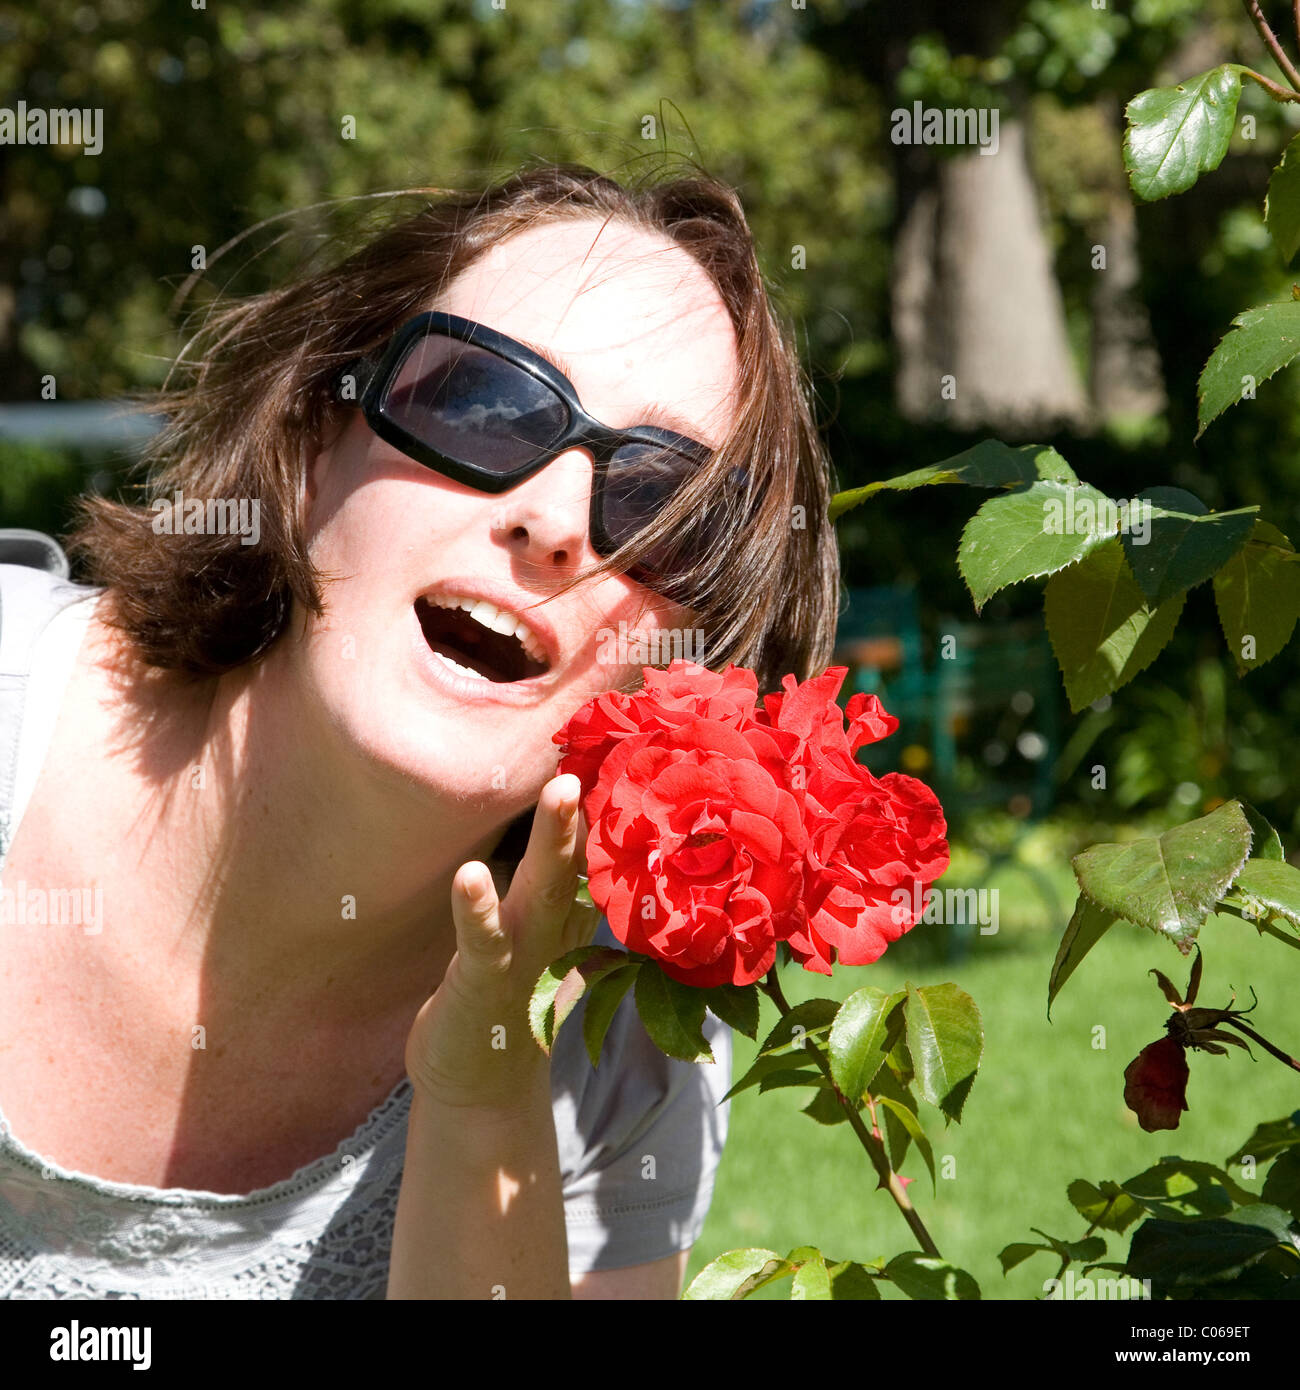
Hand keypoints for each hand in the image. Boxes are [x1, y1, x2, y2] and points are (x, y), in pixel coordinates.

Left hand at [404, 773, 599, 1113]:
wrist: (479, 1084)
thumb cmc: (506, 995)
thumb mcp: (542, 933)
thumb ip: (566, 883)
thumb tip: (588, 820)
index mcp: (570, 910)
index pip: (595, 843)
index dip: (610, 793)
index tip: (632, 737)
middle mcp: (557, 925)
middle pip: (582, 853)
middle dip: (596, 798)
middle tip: (615, 746)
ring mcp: (524, 953)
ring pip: (543, 886)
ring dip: (553, 839)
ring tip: (560, 789)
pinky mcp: (483, 981)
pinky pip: (482, 939)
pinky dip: (476, 907)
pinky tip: (470, 874)